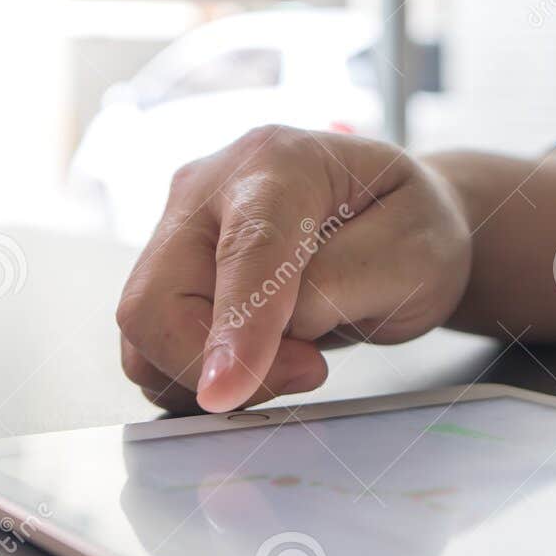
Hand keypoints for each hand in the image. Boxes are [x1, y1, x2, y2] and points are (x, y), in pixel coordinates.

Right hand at [116, 125, 471, 412]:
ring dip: (205, 376)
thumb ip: (338, 288)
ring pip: (143, 336)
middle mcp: (209, 187)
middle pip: (155, 302)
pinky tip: (257, 364)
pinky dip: (197, 376)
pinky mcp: (168, 273)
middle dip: (213, 365)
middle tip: (307, 367)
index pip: (244, 252)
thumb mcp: (412, 255)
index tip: (224, 393)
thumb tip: (257, 341)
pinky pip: (152, 349)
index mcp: (281, 161)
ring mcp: (179, 230)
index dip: (233, 326)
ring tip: (292, 358)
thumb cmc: (409, 228)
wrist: (394, 221)